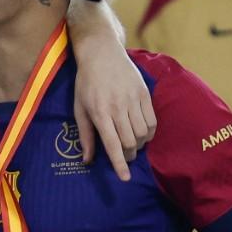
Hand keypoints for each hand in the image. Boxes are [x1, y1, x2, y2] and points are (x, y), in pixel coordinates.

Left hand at [71, 34, 155, 181]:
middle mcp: (117, 107)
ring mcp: (133, 99)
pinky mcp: (144, 93)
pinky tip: (143, 133)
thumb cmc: (86, 83)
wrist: (101, 53)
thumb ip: (85, 135)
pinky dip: (150, 132)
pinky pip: (152, 120)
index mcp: (99, 112)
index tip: (125, 178)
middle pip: (130, 142)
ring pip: (142, 133)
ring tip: (133, 144)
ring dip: (139, 144)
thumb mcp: (79, 108)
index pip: (112, 144)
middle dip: (129, 154)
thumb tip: (87, 160)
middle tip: (125, 155)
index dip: (119, 164)